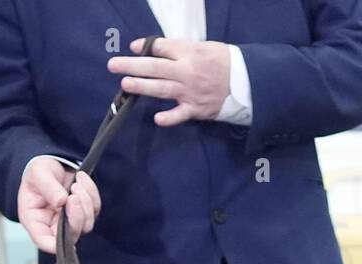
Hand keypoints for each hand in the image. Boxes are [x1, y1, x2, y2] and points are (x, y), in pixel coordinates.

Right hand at [17, 159, 100, 254]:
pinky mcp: (85, 213)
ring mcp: (71, 221)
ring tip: (76, 183)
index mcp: (34, 220)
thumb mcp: (38, 173)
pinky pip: (95, 209)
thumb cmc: (40, 172)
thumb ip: (48, 187)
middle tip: (73, 194)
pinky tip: (81, 179)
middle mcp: (53, 225)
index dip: (55, 243)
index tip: (65, 224)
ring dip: (85, 202)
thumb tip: (61, 201)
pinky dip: (91, 193)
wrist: (54, 163)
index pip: (44, 242)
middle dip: (76, 215)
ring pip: (86, 224)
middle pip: (71, 235)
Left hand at [107, 37, 230, 126]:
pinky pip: (181, 114)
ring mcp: (191, 92)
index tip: (134, 47)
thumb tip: (152, 48)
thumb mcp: (204, 47)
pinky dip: (170, 117)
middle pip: (155, 67)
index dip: (146, 47)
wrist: (247, 83)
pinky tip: (158, 119)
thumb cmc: (224, 63)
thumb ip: (178, 47)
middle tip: (114, 65)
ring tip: (125, 84)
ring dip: (143, 86)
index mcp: (190, 54)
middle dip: (132, 65)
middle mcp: (187, 72)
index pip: (162, 48)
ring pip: (162, 88)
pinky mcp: (197, 109)